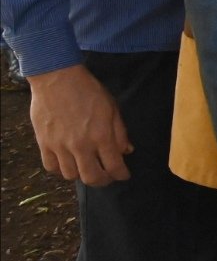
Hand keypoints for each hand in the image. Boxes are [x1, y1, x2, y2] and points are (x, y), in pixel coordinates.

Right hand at [28, 64, 132, 185]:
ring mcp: (60, 147)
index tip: (124, 175)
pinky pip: (52, 167)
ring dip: (82, 175)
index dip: (121, 174)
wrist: (57, 79)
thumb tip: (127, 151)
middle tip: (108, 177)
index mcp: (101, 136)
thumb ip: (120, 132)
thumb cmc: (88, 90)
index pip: (114, 166)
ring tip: (88, 168)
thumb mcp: (112, 107)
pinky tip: (68, 163)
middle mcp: (81, 146)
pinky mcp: (44, 144)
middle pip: (92, 177)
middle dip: (103, 181)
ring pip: (71, 175)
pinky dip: (61, 170)